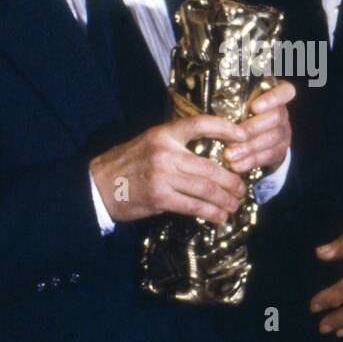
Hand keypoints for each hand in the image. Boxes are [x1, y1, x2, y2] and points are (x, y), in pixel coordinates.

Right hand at [90, 114, 250, 224]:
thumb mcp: (148, 144)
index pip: (200, 124)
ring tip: (234, 205)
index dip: (225, 128)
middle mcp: (166, 152)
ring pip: (206, 188)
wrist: (98, 186)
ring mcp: (163, 175)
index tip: (243, 136)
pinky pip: (193, 206)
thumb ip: (174, 148)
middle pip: (210, 166)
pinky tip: (219, 217)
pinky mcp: (160, 197)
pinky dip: (210, 213)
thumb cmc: (125, 165)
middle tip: (242, 189)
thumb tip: (206, 161)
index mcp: (164, 134)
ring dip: (225, 199)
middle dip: (232, 180)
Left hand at [223, 79, 295, 173]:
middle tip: (231, 139)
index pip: (285, 91)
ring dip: (249, 148)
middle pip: (276, 117)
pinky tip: (236, 165)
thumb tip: (211, 109)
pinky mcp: (280, 150)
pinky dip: (250, 161)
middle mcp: (282, 111)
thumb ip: (231, 103)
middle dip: (252, 129)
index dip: (272, 99)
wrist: (251, 134)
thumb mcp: (236, 102)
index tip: (254, 107)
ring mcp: (284, 131)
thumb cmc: (237, 110)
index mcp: (274, 93)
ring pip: (272, 138)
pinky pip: (268, 156)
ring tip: (229, 155)